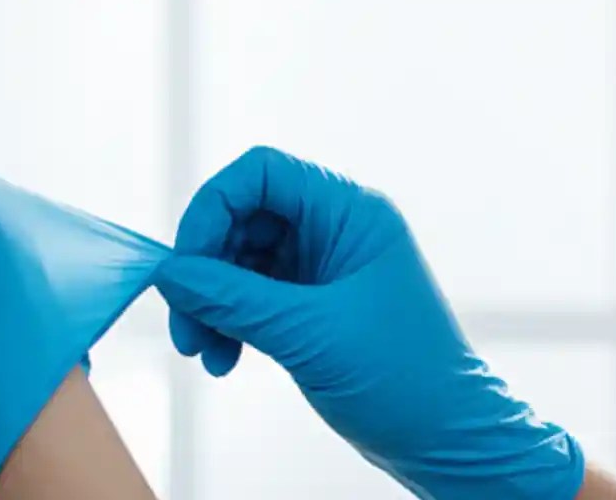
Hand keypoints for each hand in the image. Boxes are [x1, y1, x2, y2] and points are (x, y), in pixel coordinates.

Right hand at [157, 146, 584, 498]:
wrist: (445, 441)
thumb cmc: (404, 380)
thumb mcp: (308, 335)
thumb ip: (232, 298)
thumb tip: (170, 273)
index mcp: (350, 212)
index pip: (261, 174)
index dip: (212, 208)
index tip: (185, 263)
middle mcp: (334, 229)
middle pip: (241, 219)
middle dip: (204, 270)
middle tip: (183, 322)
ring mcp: (321, 267)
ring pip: (238, 262)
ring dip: (210, 304)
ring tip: (200, 351)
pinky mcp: (310, 304)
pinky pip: (249, 296)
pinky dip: (227, 323)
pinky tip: (222, 360)